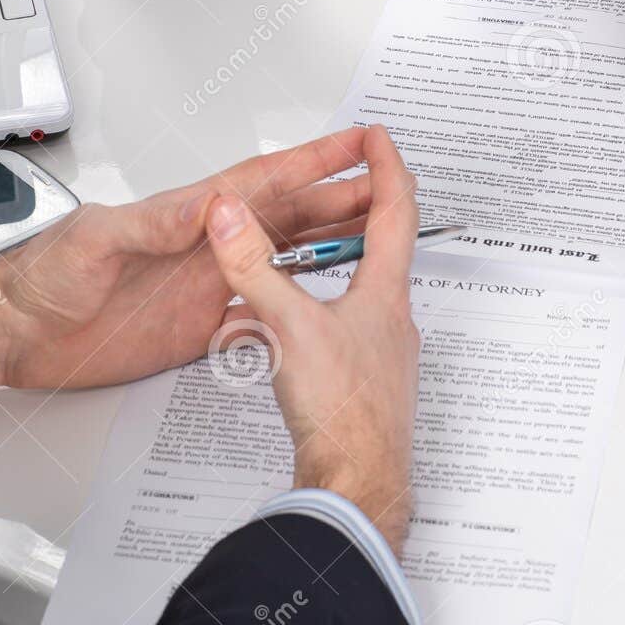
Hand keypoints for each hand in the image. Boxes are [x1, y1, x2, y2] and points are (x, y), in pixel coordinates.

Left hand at [0, 128, 375, 393]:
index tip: (357, 143)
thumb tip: (206, 204)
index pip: (263, 183)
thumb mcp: (97, 241)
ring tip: (376, 233)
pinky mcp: (197, 327)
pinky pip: (261, 309)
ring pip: (282, 258)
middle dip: (341, 198)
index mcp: (186, 215)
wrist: (14, 333)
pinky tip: (323, 301)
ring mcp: (204, 284)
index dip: (313, 162)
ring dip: (328, 244)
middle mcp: (203, 246)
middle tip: (391, 185)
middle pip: (288, 216)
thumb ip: (153, 223)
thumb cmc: (40, 279)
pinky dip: (297, 301)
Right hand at [204, 126, 420, 552]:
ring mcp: (383, 355)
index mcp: (385, 295)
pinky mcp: (364, 386)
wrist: (358, 487)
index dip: (387, 166)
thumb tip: (229, 216)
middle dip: (361, 211)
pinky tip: (291, 330)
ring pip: (362, 293)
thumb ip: (253, 268)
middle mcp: (393, 321)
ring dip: (335, 267)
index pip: (396, 210)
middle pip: (386, 248)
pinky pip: (344, 332)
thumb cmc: (342, 414)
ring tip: (304, 253)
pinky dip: (317, 314)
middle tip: (348, 182)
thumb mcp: (288, 328)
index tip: (378, 136)